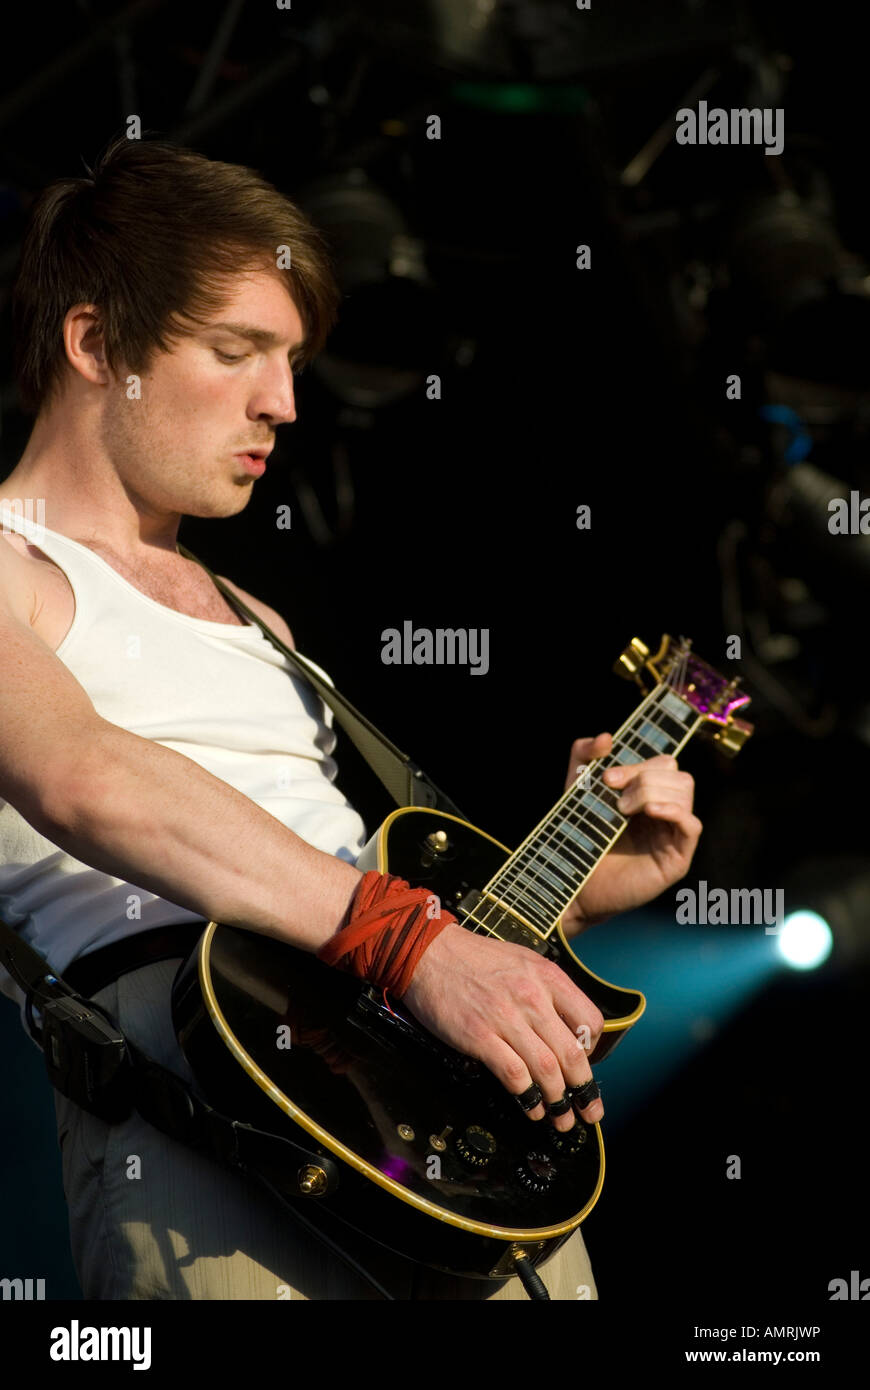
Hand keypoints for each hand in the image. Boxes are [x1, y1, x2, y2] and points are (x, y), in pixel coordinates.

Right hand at [402, 922, 604, 1130]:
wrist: (428, 952)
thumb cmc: (474, 958)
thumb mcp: (522, 960)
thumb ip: (546, 990)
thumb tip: (564, 1027)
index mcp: (547, 976)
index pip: (589, 1021)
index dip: (592, 1049)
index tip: (586, 1064)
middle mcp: (532, 997)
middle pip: (572, 1053)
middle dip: (584, 1090)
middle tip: (589, 1111)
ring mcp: (506, 1018)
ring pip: (547, 1069)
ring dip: (559, 1101)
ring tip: (561, 1118)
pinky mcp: (480, 1036)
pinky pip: (514, 1075)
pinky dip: (528, 1098)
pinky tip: (531, 1108)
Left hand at [560, 732, 702, 932]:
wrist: (573, 884)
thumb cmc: (578, 840)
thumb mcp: (576, 791)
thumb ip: (583, 757)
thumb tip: (606, 737)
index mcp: (649, 795)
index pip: (662, 764)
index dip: (637, 765)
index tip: (606, 779)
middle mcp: (665, 813)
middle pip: (677, 775)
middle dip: (645, 778)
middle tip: (615, 797)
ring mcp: (673, 835)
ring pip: (685, 793)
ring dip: (652, 793)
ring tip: (623, 811)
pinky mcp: (677, 859)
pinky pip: (693, 825)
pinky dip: (674, 812)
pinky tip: (649, 811)